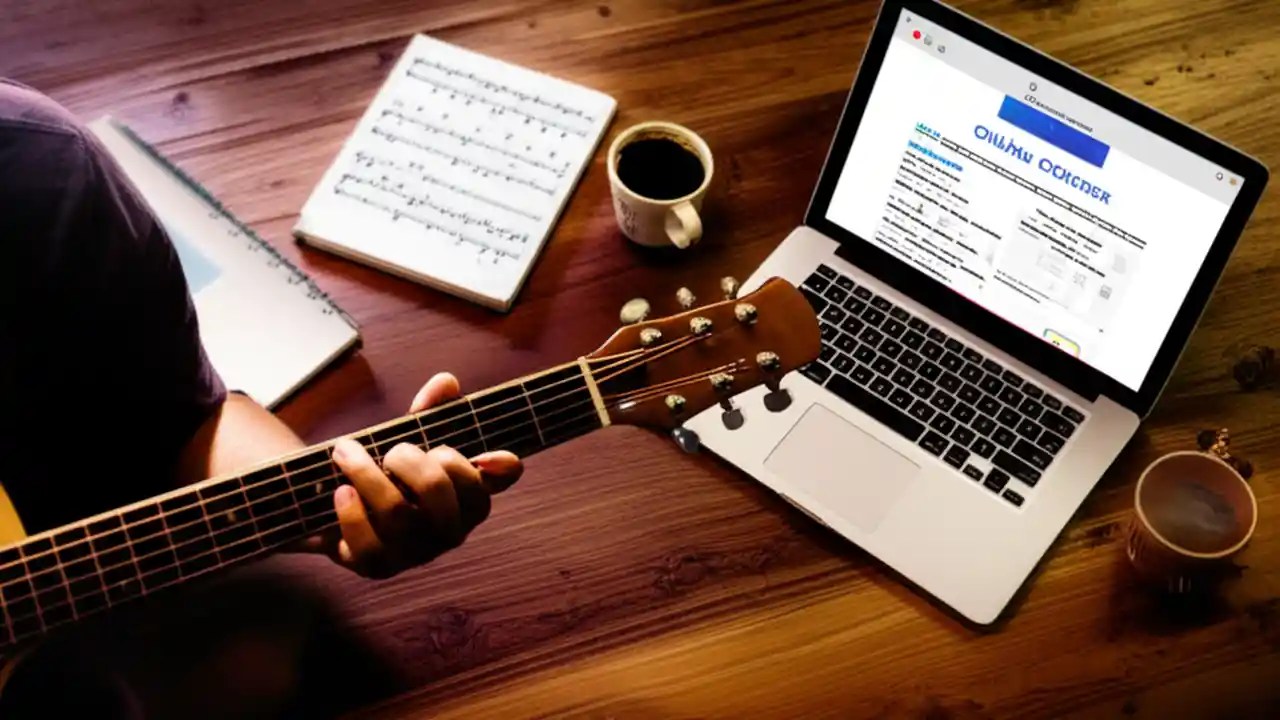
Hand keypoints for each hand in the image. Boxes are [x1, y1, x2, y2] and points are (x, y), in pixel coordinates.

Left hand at [321, 372, 522, 577]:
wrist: (334, 506)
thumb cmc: (386, 471)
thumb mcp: (409, 437)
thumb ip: (430, 411)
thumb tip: (446, 382)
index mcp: (466, 497)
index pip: (492, 484)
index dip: (491, 467)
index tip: (469, 452)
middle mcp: (449, 530)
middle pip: (439, 493)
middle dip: (409, 461)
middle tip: (391, 450)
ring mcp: (415, 553)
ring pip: (398, 514)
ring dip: (366, 474)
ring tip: (346, 454)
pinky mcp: (377, 568)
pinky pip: (369, 546)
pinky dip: (352, 513)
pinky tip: (342, 492)